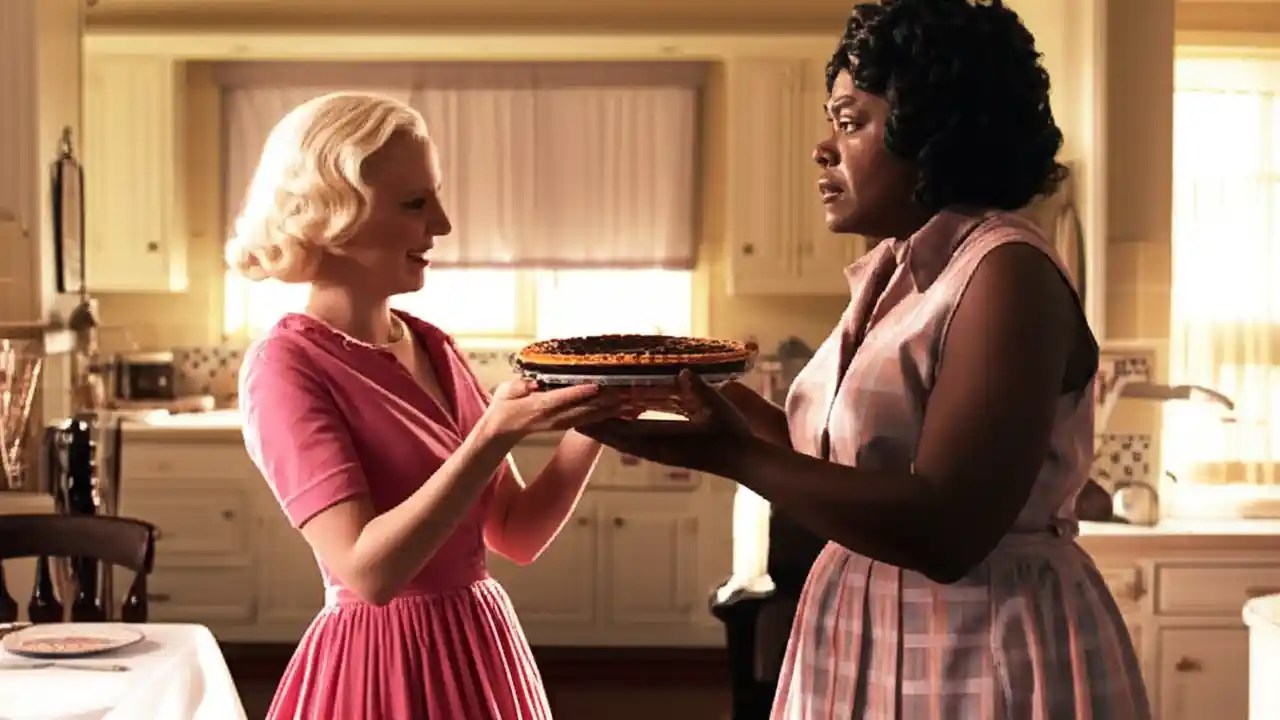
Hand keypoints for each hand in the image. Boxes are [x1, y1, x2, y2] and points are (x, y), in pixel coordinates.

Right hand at [482, 377, 626, 441]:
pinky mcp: (567, 424)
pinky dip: (608, 415)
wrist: (502, 430)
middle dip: (606, 401)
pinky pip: (591, 420)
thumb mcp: (505, 391)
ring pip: (592, 416)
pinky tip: (623, 411)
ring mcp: (563, 422)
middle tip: (627, 393)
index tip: (596, 385)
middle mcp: (555, 416)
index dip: (580, 392)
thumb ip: (519, 386)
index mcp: (540, 406)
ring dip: (613, 409)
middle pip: (585, 408)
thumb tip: (532, 382)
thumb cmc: (504, 406)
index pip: (563, 398)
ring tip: (633, 403)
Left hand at [579, 369, 753, 473]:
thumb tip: (682, 372)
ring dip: (601, 427)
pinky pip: (634, 440)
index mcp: (664, 441)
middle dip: (591, 423)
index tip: (576, 410)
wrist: (744, 461)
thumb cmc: (733, 434)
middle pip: (614, 437)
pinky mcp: (665, 451)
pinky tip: (611, 422)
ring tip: (580, 414)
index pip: (622, 431)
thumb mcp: (718, 408)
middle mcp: (656, 449)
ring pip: (621, 440)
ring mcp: (660, 452)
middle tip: (566, 410)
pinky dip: (618, 430)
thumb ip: (699, 391)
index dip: (599, 420)